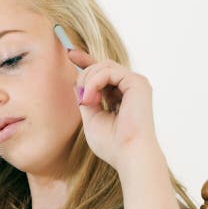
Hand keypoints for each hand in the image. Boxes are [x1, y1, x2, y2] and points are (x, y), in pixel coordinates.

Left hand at [68, 48, 160, 171]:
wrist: (128, 155)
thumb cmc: (112, 144)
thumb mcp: (91, 117)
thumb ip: (85, 98)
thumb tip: (78, 82)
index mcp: (121, 96)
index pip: (103, 72)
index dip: (86, 60)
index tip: (70, 53)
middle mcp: (130, 87)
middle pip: (100, 66)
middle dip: (84, 77)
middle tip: (83, 99)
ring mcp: (135, 84)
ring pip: (103, 66)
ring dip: (88, 81)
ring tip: (87, 101)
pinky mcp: (137, 83)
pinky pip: (109, 71)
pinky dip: (95, 82)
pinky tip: (92, 98)